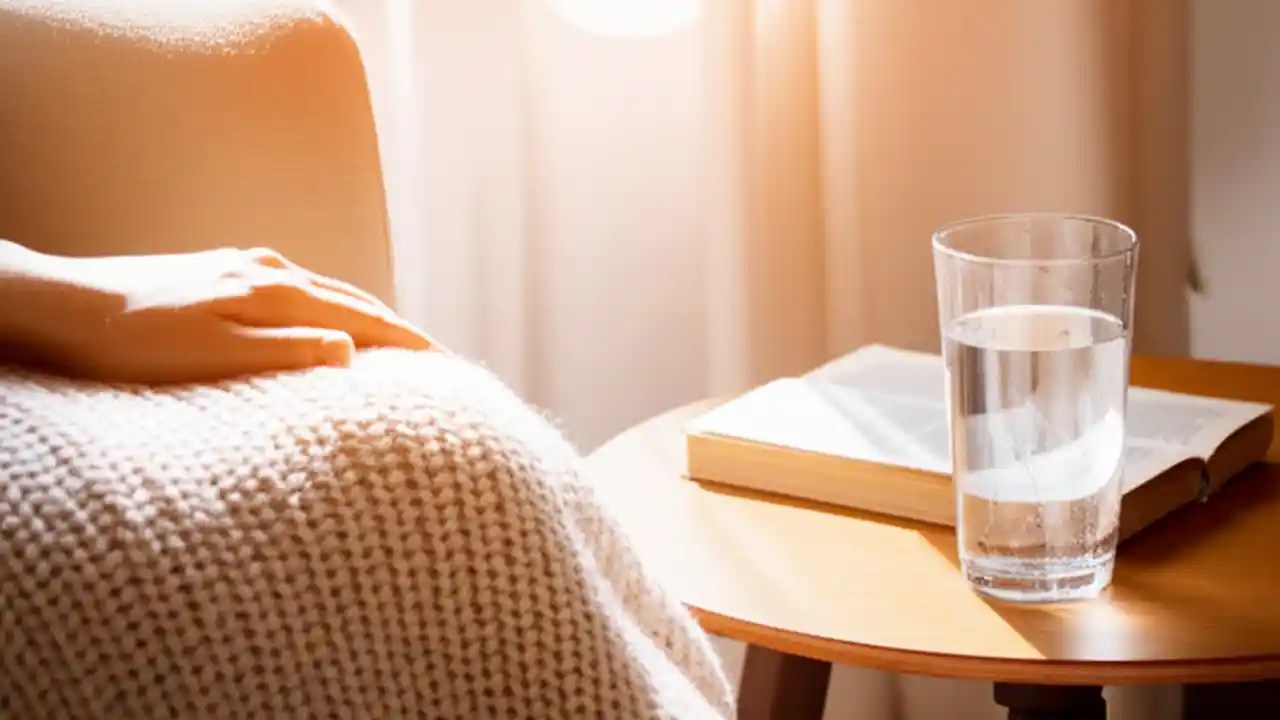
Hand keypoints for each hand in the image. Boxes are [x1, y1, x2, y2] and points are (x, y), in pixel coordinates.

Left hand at [0, 242, 433, 382]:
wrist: (67, 305)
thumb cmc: (136, 343)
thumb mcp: (215, 355)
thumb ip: (285, 350)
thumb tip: (351, 350)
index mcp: (275, 290)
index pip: (363, 319)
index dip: (409, 343)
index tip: (449, 365)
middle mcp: (270, 268)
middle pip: (355, 299)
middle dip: (400, 329)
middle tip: (439, 358)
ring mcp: (248, 265)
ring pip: (329, 290)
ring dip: (369, 316)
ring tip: (398, 342)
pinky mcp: (227, 270)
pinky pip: (302, 288)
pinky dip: (334, 306)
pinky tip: (329, 319)